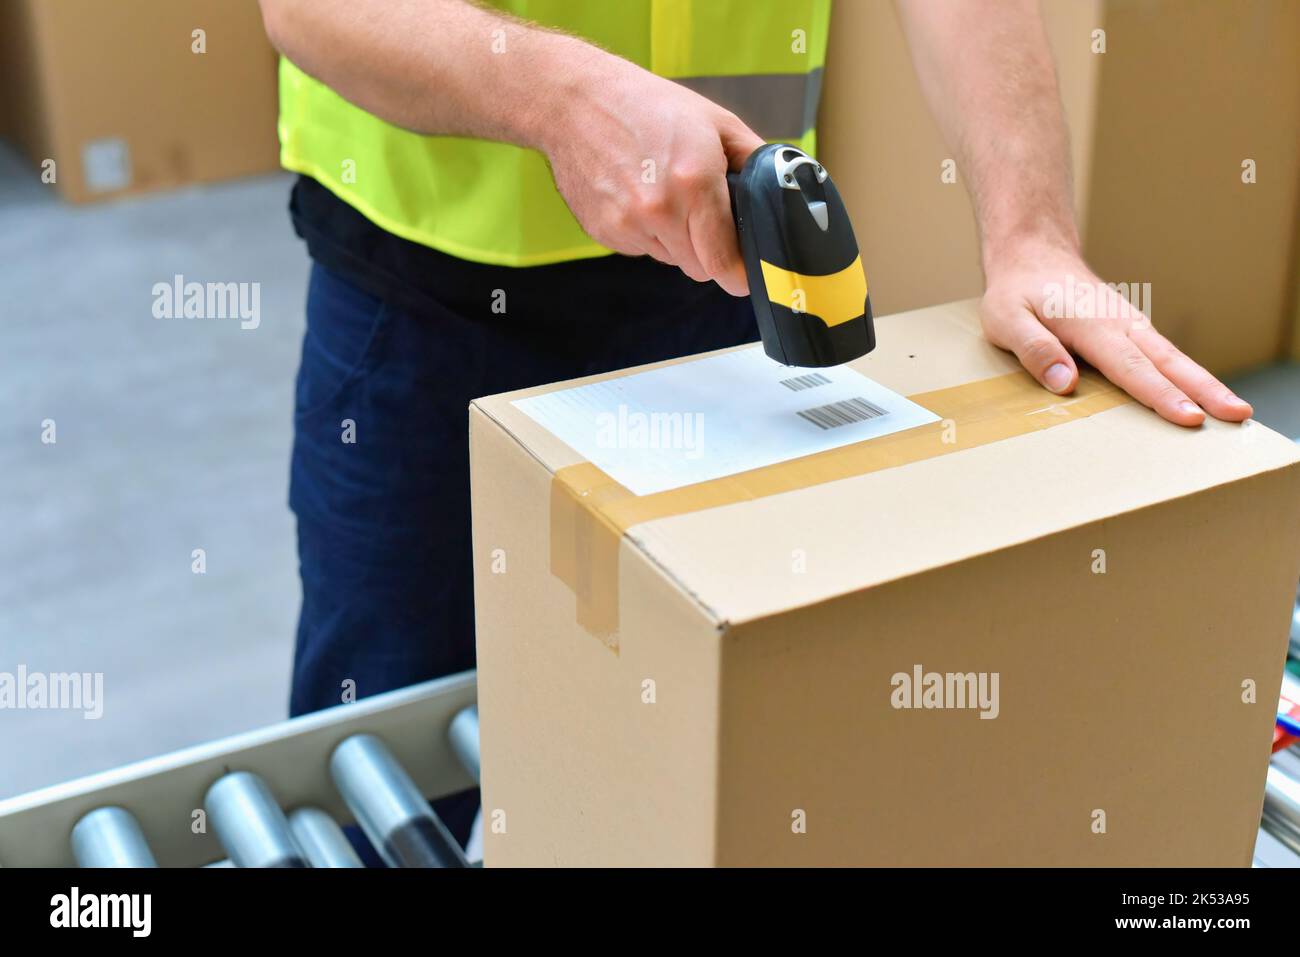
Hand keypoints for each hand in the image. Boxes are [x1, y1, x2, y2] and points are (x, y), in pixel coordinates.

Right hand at [535, 53, 762, 295]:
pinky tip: (637, 195)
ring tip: (663, 193)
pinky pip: (642, 249)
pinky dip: (646, 232)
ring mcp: (628, 225)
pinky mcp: (605, 233)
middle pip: (701, 269)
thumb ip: (754, 161)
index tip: (746, 273)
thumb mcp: (716, 122)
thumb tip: (780, 194)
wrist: (575, 102)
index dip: (740, 273)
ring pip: (671, 259)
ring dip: (676, 240)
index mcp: (695, 184)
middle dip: (709, 251)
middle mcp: (660, 211)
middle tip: (703, 215)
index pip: (725, 264)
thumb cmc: (648, 106)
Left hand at [979, 241, 1252, 426]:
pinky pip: (1162, 355)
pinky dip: (1187, 374)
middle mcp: (1119, 324)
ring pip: (1173, 357)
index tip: (1190, 417)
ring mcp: (1129, 325)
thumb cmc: (1017, 292)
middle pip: (1169, 362)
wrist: (1033, 255)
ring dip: (1205, 383)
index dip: (1160, 395)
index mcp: (1091, 326)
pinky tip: (1203, 394)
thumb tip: (1066, 382)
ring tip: (1235, 410)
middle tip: (1238, 415)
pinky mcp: (1130, 329)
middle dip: (1205, 390)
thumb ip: (1034, 349)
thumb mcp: (1006, 320)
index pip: (1131, 368)